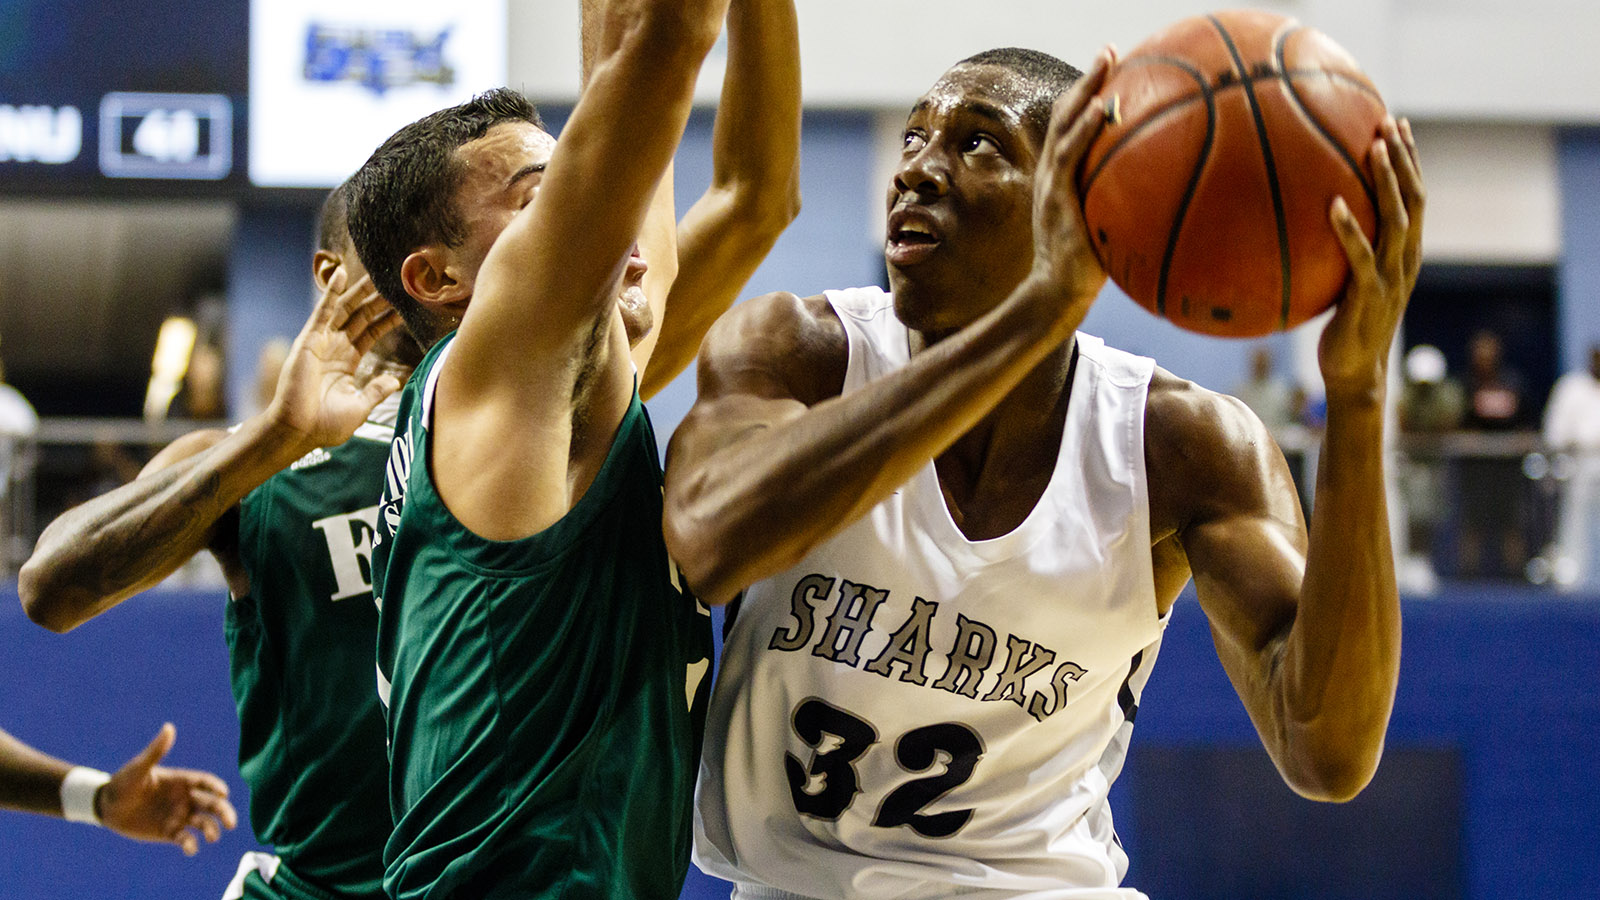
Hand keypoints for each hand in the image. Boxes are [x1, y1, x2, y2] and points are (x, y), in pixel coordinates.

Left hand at [97, 724, 237, 855]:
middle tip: (231, 823)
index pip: (205, 782)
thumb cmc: (122, 782)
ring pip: (203, 823)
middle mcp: (184, 798)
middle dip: (223, 812)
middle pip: (211, 804)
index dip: (216, 787)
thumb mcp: (138, 768)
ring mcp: (178, 816)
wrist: (106, 807)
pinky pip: (185, 839)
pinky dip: (190, 845)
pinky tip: (190, 848)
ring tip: (212, 837)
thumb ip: (155, 751)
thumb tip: (169, 727)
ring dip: (211, 829)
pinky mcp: (169, 833)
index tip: (223, 793)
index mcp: (181, 781)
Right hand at [267, 267, 404, 448]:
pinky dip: (331, 292)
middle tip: (395, 283)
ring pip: (344, 310)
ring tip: (375, 274)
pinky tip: (341, 274)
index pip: (370, 333)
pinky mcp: (310, 340)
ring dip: (359, 292)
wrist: (299, 431)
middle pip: (359, 317)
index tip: (403, 307)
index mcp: (347, 362)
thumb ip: (376, 391)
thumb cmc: (325, 424)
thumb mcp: (360, 407)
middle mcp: (335, 348)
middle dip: (376, 301)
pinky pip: (322, 311)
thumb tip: (395, 381)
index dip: (386, 320)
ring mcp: (322, 342)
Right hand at [1030, 47, 1116, 317]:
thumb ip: (1122, 210)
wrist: (1057, 293)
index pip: (1071, 128)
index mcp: (1061, 179)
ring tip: (1106, 61)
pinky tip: (1104, 108)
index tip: (1110, 73)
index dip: (1087, 97)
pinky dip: (1085, 129)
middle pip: (1067, 115)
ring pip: (1065, 125)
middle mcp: (1052, 174)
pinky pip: (1070, 156)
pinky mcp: (1056, 198)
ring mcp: (1052, 184)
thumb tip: (1168, 202)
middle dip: (1087, 81)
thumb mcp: (1104, 232)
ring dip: (1086, 89)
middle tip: (1109, 52)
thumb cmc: (1085, 272)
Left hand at [1319, 117, 1424, 398]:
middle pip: (1415, 199)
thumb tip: (1309, 220)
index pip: (1416, 197)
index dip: (1410, 161)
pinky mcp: (1369, 296)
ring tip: (1373, 147)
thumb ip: (1343, 251)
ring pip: (1396, 220)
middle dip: (1404, 159)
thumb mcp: (1347, 282)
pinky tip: (1333, 204)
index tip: (1397, 126)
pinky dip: (1349, 228)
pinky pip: (1360, 256)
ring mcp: (1391, 278)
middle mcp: (1406, 261)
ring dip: (1387, 181)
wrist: (1355, 373)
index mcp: (1405, 254)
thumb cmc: (1345, 327)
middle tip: (1389, 122)